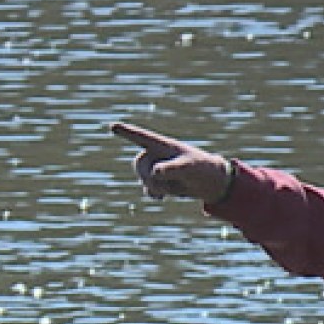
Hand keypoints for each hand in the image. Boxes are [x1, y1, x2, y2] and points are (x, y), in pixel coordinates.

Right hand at [112, 122, 233, 202]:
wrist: (210, 182)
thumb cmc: (202, 168)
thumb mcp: (189, 167)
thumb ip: (172, 169)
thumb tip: (155, 173)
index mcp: (162, 145)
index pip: (141, 137)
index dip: (126, 132)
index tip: (113, 126)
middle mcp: (156, 155)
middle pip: (139, 164)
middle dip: (149, 176)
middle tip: (166, 185)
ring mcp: (156, 168)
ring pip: (144, 178)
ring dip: (157, 186)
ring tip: (175, 186)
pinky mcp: (159, 182)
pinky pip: (148, 189)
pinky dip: (153, 193)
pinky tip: (160, 197)